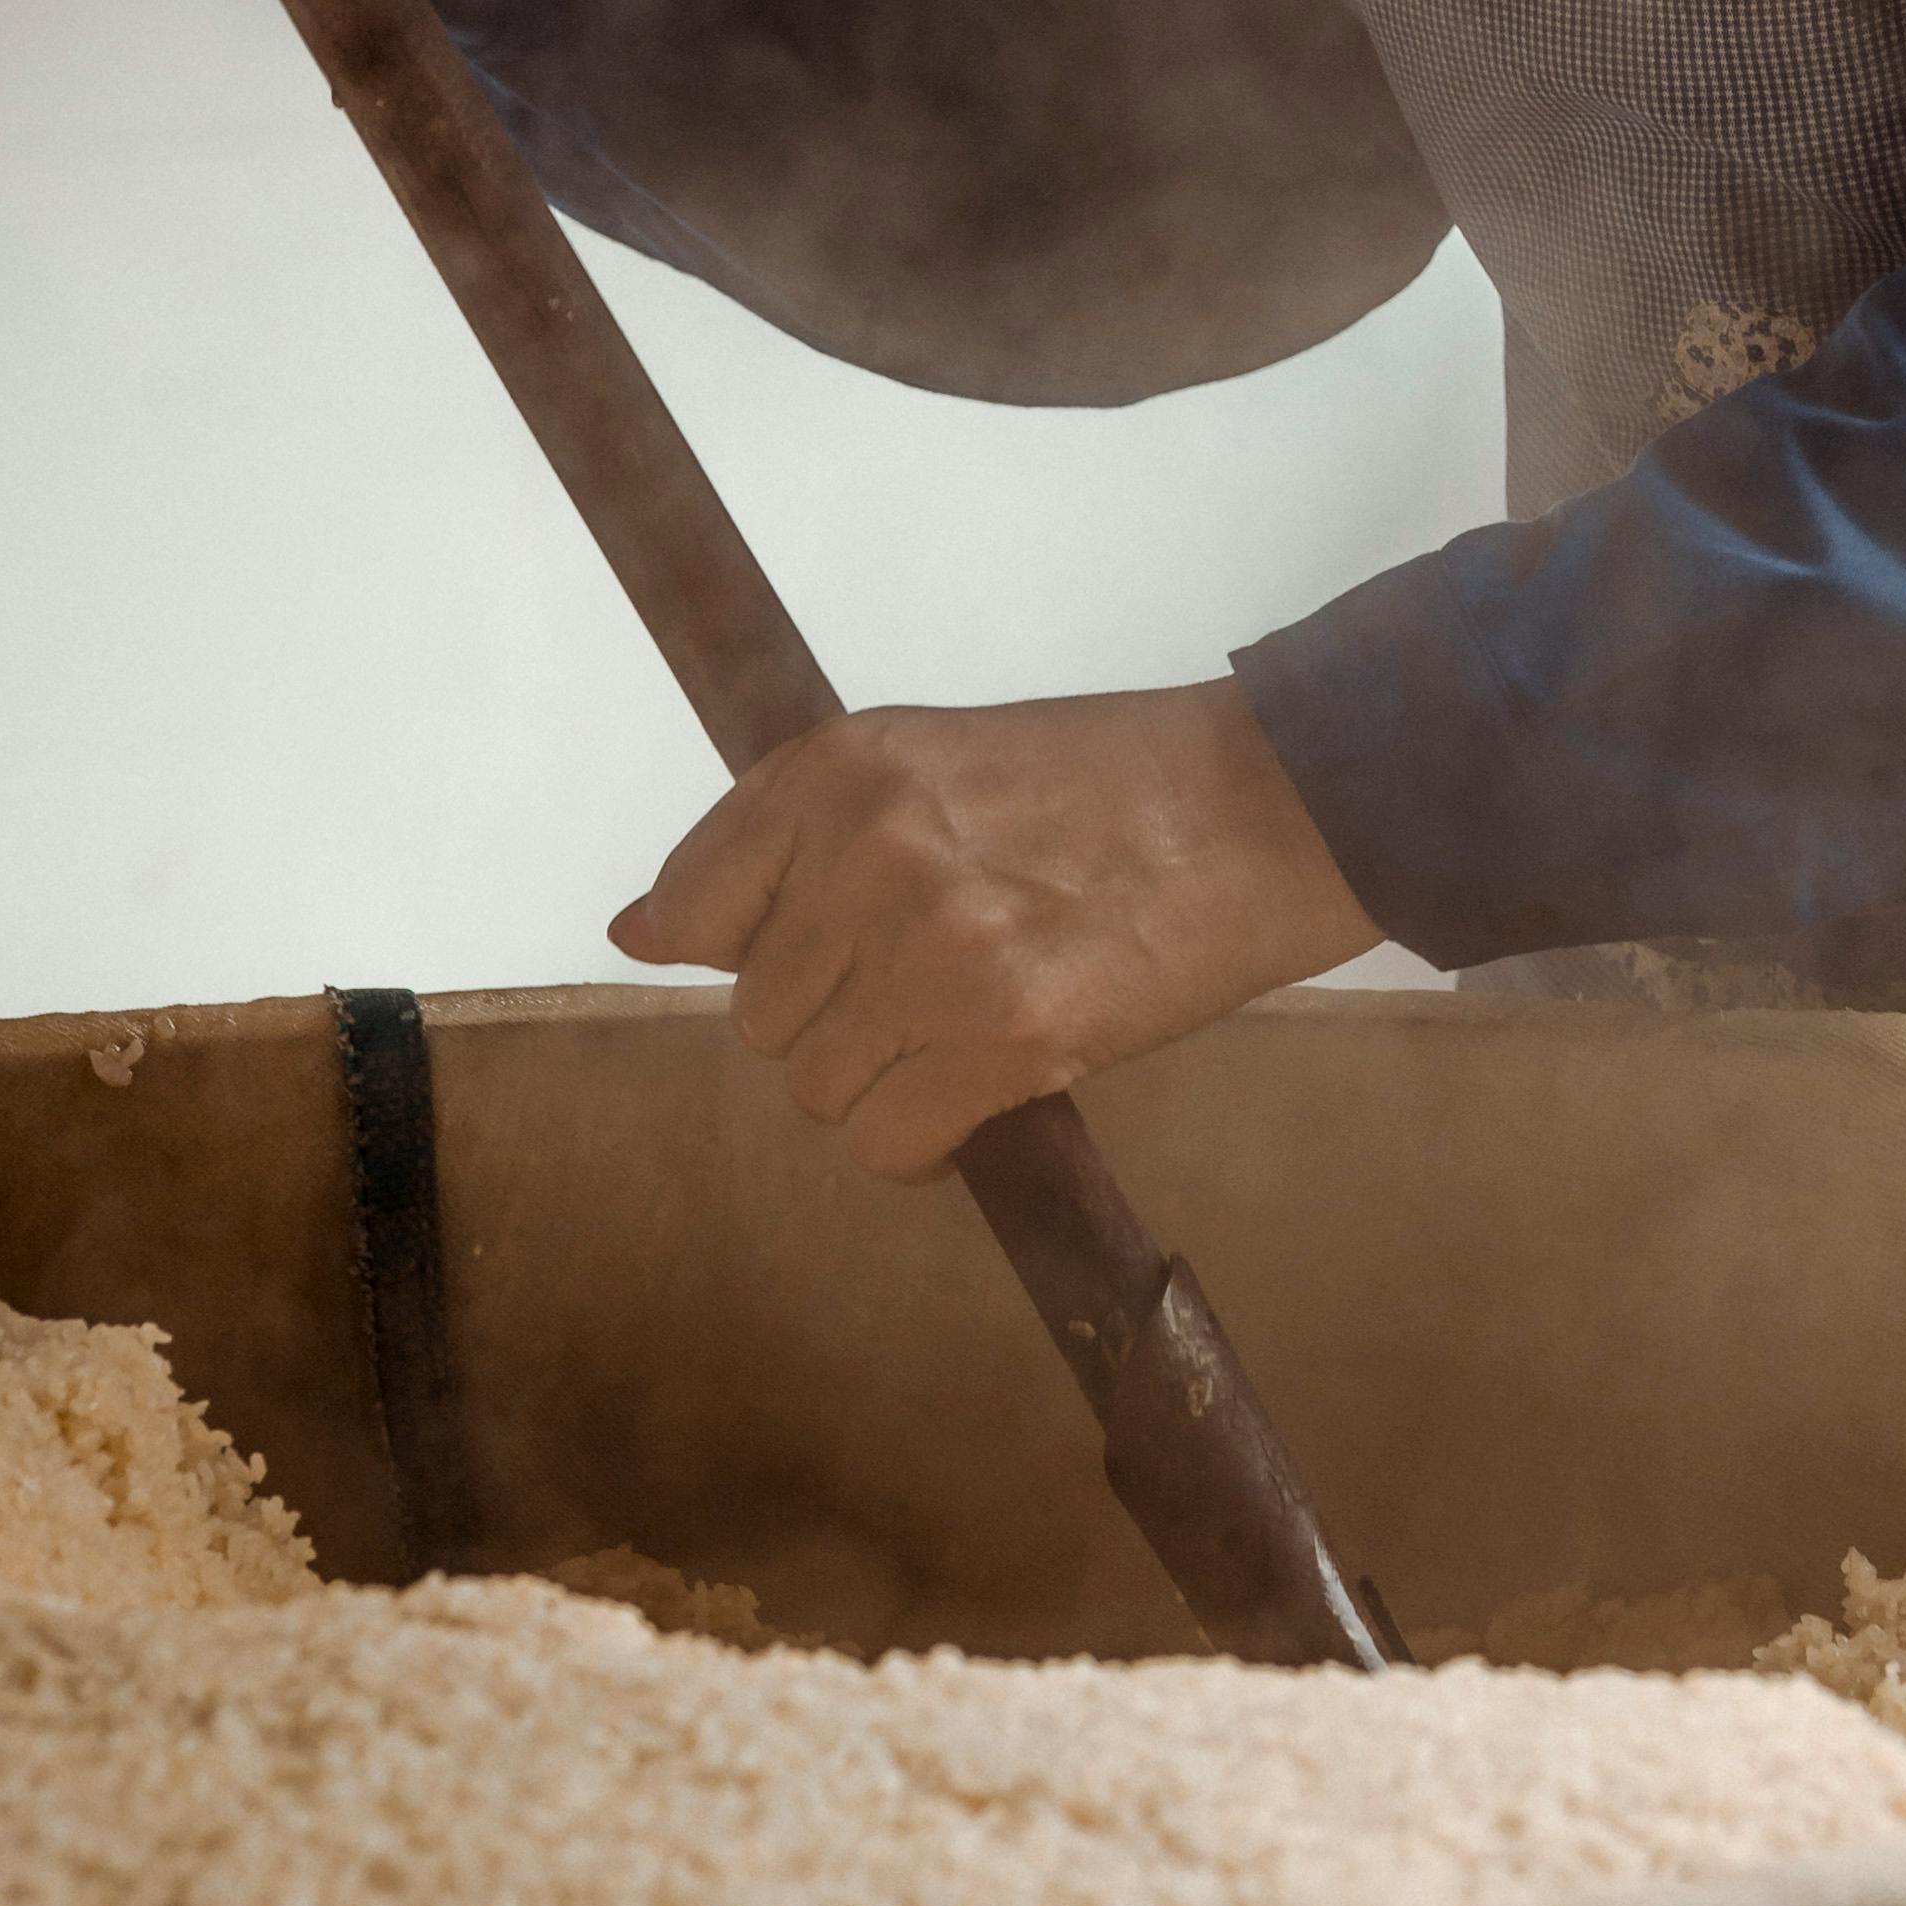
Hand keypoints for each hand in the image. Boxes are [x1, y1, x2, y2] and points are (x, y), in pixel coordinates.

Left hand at [610, 680, 1375, 1176]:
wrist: (1269, 808)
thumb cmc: (1111, 783)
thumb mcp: (930, 760)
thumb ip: (786, 840)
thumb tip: (637, 935)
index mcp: (842, 767)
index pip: (691, 907)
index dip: (750, 953)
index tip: (827, 953)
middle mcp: (870, 852)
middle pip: (760, 1017)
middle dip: (836, 1019)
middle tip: (938, 979)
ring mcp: (934, 948)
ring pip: (818, 1089)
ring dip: (885, 1081)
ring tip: (973, 1025)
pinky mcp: (1004, 1038)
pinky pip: (885, 1145)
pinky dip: (924, 1144)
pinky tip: (981, 1096)